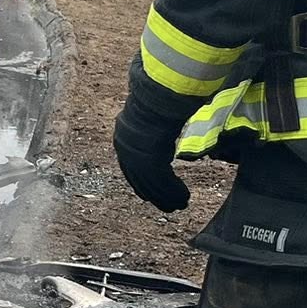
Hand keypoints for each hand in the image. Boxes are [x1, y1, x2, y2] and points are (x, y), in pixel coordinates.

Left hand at [113, 93, 190, 211]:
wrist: (153, 100)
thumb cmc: (153, 103)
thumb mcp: (145, 119)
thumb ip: (148, 131)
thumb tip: (156, 132)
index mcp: (122, 141)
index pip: (130, 171)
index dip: (141, 184)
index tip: (148, 196)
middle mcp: (127, 152)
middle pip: (142, 181)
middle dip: (156, 195)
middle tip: (168, 206)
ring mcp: (138, 157)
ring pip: (153, 184)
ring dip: (168, 196)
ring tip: (181, 204)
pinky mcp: (151, 161)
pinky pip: (163, 182)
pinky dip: (174, 191)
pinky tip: (184, 197)